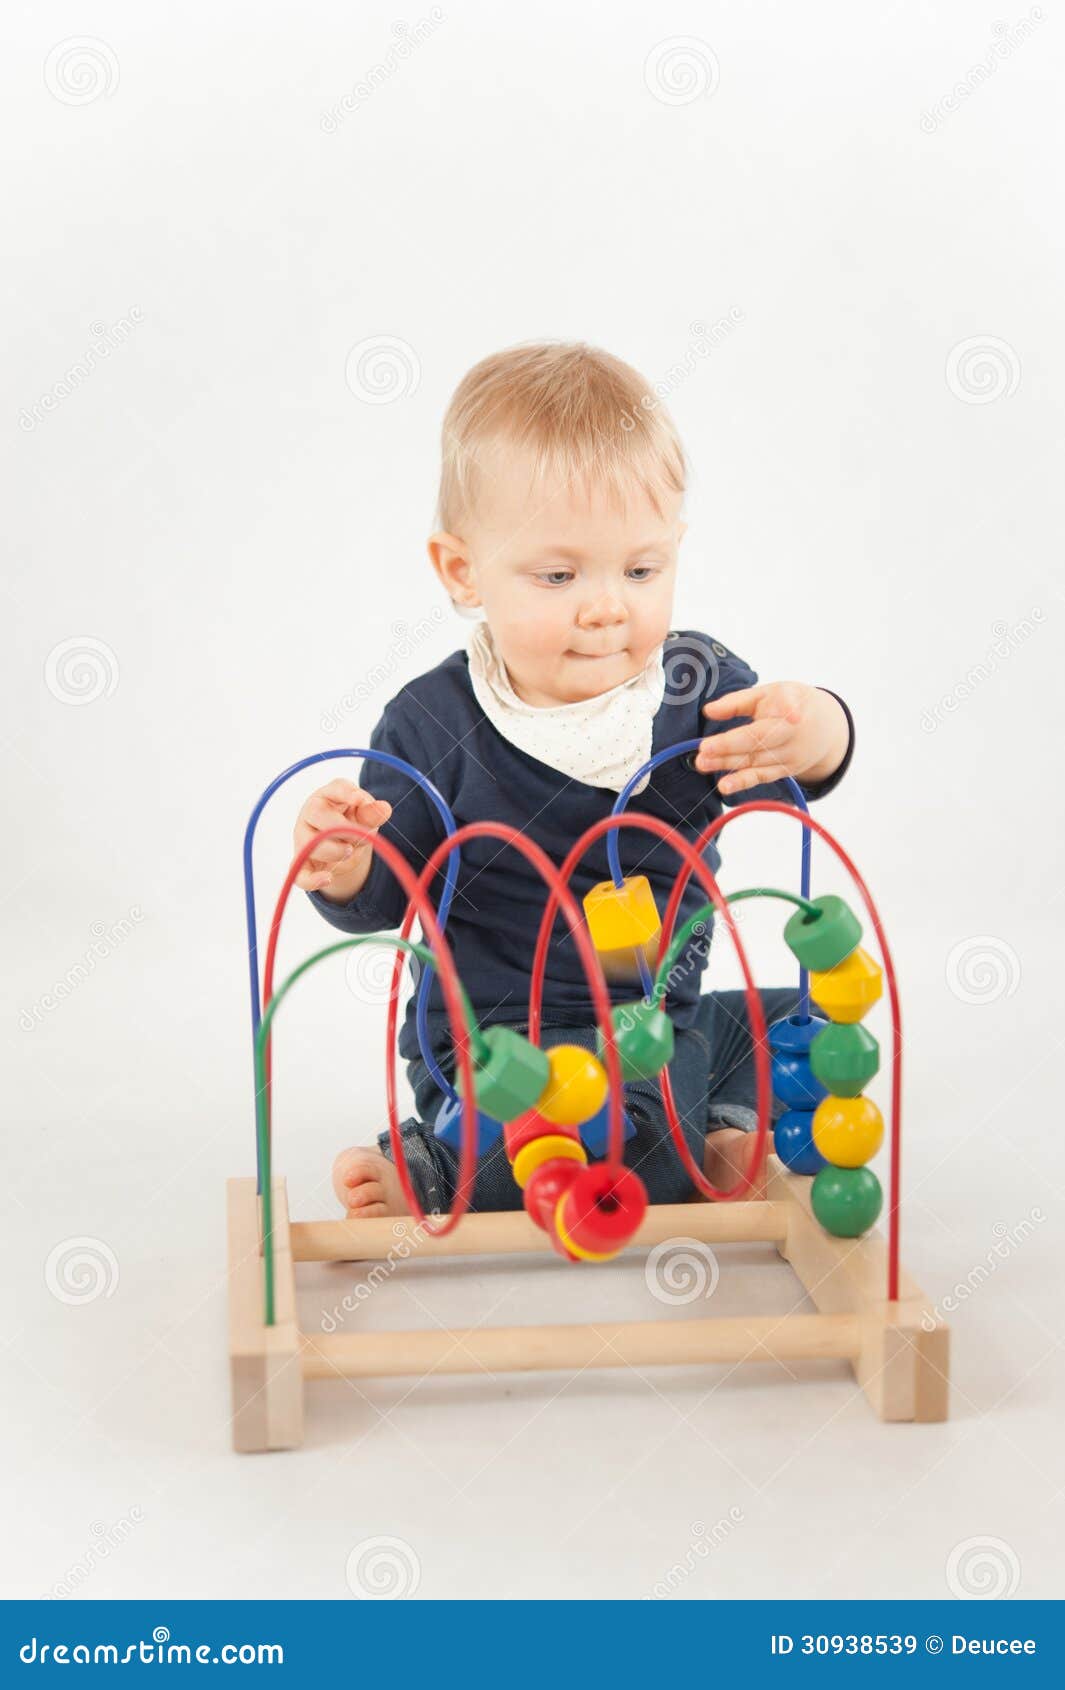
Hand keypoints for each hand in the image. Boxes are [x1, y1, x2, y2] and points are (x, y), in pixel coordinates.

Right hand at [292, 778, 392, 898]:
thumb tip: (384, 808)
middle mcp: (310, 814)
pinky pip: (299, 874)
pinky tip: (328, 878)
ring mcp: (303, 838)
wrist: (340, 844)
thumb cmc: (351, 822)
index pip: (335, 788)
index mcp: (327, 796)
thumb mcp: (364, 817)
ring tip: (350, 851)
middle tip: (361, 836)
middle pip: (317, 814)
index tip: (359, 799)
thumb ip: (372, 813)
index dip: (346, 793)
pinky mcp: (301, 862)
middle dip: (343, 827)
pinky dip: (312, 879)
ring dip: (334, 850)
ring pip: (309, 844)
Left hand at [695, 682, 847, 795]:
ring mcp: (790, 757)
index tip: (712, 740)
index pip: (759, 727)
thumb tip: (708, 710)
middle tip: (701, 751)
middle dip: (727, 749)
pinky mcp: (786, 771)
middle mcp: (791, 737)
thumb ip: (738, 701)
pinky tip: (724, 785)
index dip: (737, 737)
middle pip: (756, 745)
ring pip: (756, 762)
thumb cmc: (791, 702)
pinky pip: (762, 777)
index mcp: (787, 712)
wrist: (827, 725)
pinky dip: (743, 782)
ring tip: (702, 763)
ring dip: (728, 765)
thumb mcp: (768, 692)